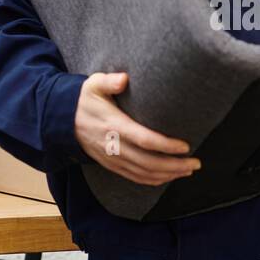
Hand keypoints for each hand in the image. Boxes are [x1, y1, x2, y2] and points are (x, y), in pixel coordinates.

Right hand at [73, 72, 200, 185]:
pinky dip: (154, 180)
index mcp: (113, 126)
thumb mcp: (93, 84)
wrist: (62, 120)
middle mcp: (113, 146)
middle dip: (174, 165)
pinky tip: (169, 177)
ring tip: (189, 170)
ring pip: (143, 174)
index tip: (186, 146)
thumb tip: (124, 78)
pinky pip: (135, 178)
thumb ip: (108, 81)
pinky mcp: (111, 166)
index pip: (144, 140)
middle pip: (148, 163)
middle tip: (196, 162)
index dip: (166, 146)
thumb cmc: (84, 99)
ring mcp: (112, 159)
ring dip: (168, 175)